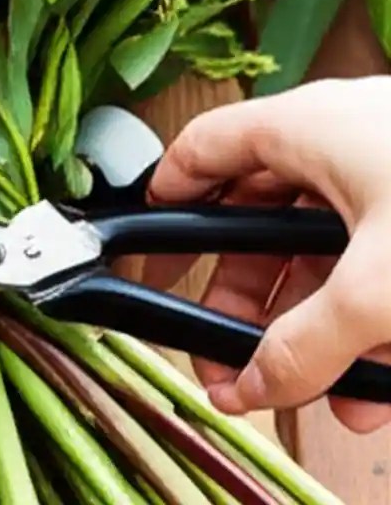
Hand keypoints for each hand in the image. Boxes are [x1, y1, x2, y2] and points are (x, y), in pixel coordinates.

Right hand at [143, 77, 390, 432]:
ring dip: (311, 323)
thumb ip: (299, 347)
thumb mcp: (375, 291)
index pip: (205, 148)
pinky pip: (380, 260)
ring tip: (308, 384)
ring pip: (325, 246)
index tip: (147, 238)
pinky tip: (376, 380)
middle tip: (226, 348)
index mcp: (310, 127)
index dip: (167, 193)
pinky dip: (368, 318)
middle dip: (242, 293)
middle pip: (261, 213)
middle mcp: (348, 141)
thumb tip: (251, 386)